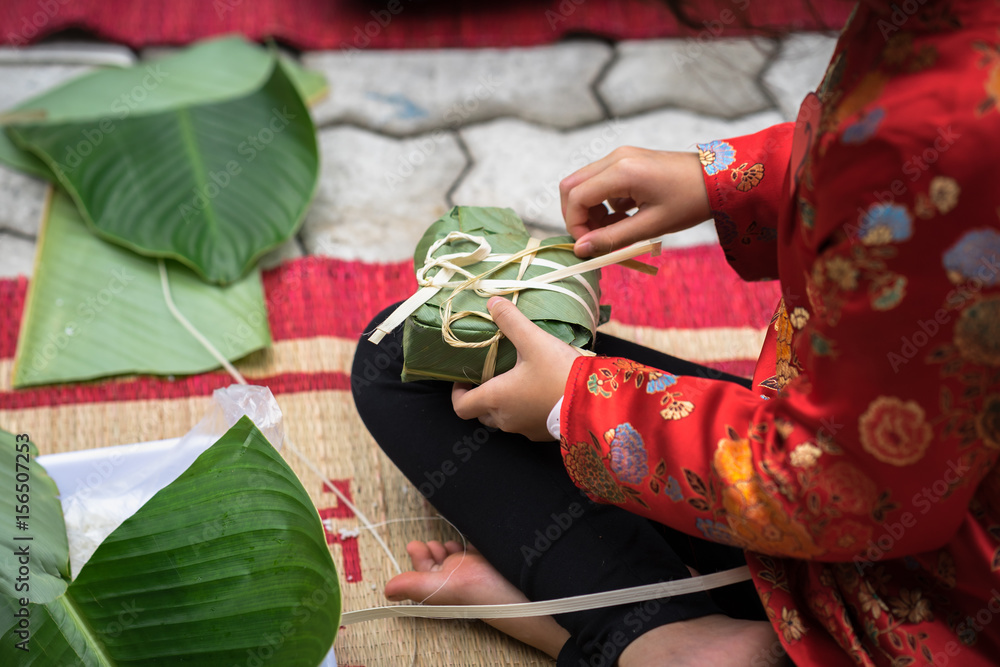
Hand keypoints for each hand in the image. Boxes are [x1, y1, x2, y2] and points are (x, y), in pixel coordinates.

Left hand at [452, 297, 581, 440]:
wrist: (593, 403)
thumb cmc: (558, 373)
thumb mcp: (533, 341)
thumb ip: (511, 321)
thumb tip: (492, 302)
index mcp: (496, 398)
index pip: (461, 406)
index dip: (457, 392)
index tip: (465, 377)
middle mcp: (505, 419)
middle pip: (481, 413)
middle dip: (482, 396)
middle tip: (492, 375)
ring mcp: (524, 429)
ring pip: (503, 419)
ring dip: (504, 404)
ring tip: (517, 381)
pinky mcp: (542, 434)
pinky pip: (524, 424)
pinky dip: (524, 411)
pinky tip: (539, 393)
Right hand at [559, 147, 710, 257]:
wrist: (718, 179)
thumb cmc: (690, 202)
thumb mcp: (651, 226)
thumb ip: (612, 238)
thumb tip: (581, 250)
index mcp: (622, 171)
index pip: (577, 198)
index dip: (575, 225)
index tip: (588, 247)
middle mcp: (616, 158)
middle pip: (572, 187)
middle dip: (577, 217)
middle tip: (594, 239)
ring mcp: (621, 157)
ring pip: (584, 185)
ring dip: (590, 212)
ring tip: (614, 231)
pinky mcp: (627, 161)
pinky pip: (600, 183)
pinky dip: (603, 204)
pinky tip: (625, 217)